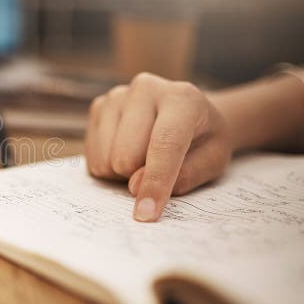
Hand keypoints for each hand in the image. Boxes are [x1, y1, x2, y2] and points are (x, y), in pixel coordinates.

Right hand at [84, 72, 231, 221]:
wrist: (188, 114)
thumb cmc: (202, 141)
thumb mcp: (211, 162)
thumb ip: (182, 176)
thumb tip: (135, 185)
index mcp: (182, 98)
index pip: (164, 144)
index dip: (155, 183)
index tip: (146, 215)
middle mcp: (146, 88)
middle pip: (126, 155)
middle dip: (138, 176)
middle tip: (156, 170)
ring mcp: (117, 96)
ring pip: (105, 158)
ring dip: (122, 173)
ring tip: (142, 159)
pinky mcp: (99, 106)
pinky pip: (92, 156)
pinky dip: (108, 166)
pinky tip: (125, 152)